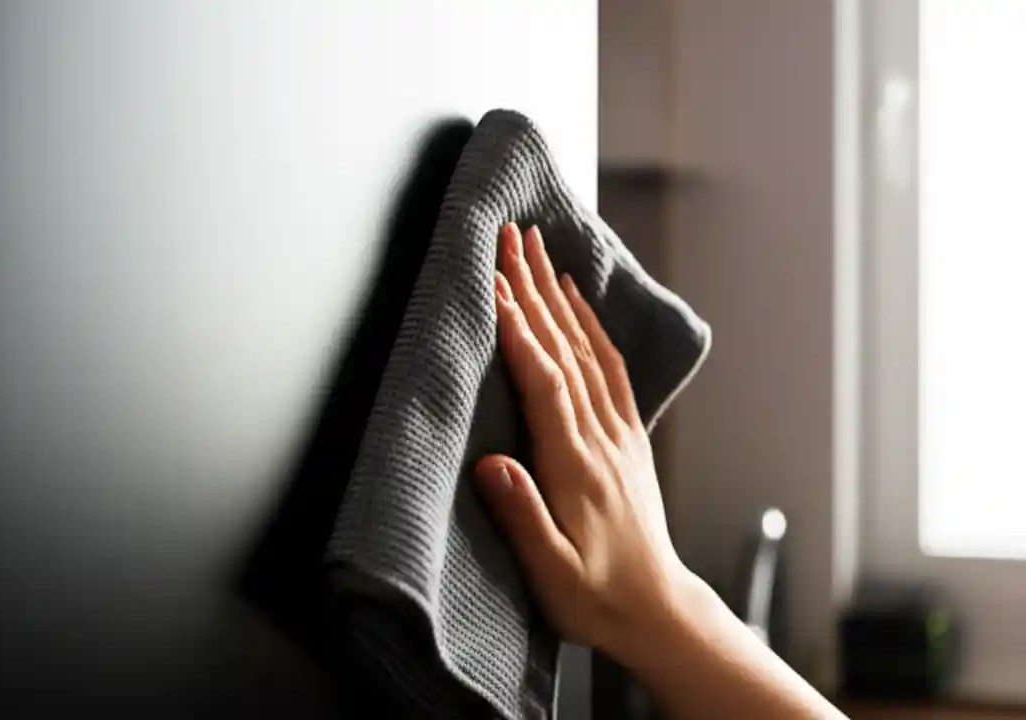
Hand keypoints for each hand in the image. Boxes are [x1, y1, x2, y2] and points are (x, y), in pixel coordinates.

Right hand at [474, 222, 694, 662]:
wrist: (657, 611)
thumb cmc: (596, 598)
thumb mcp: (552, 575)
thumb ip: (523, 518)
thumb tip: (491, 465)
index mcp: (577, 467)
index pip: (545, 383)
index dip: (518, 331)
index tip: (493, 283)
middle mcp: (602, 439)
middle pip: (565, 349)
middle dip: (533, 288)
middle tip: (510, 237)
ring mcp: (619, 434)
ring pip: (587, 349)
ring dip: (559, 295)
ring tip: (536, 249)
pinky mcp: (627, 438)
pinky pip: (611, 368)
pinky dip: (591, 326)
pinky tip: (575, 301)